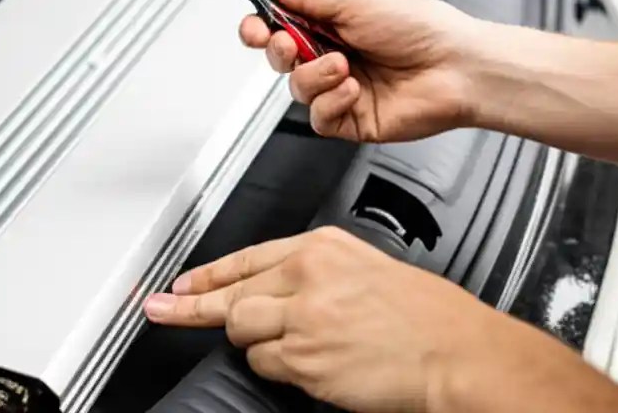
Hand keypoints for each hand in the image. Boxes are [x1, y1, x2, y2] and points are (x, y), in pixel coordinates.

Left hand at [143, 227, 617, 412]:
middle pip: (230, 297)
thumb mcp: (367, 269)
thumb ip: (315, 275)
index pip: (246, 258)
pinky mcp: (305, 360)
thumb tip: (274, 291)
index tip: (178, 285)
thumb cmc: (427, 316)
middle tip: (160, 311)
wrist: (457, 352)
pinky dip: (280, 370)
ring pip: (244, 333)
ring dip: (257, 345)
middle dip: (193, 310)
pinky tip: (311, 366)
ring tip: (294, 349)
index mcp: (322, 247)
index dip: (206, 276)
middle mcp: (307, 277)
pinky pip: (268, 367)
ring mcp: (302, 320)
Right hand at [241, 0, 487, 141]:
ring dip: (313, 76)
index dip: (259, 25)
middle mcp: (333, 54)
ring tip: (343, 66)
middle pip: (279, 57)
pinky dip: (330, 102)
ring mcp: (341, 88)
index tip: (254, 24)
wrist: (459, 68)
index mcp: (332, 22)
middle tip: (291, 43)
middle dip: (277, 50)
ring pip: (296, 89)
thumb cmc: (424, 28)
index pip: (279, 24)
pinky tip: (353, 89)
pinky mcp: (351, 118)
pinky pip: (318, 118)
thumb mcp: (358, 1)